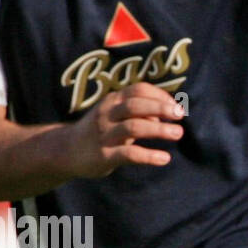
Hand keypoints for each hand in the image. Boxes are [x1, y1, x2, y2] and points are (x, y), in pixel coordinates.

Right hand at [68, 84, 184, 176]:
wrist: (67, 151)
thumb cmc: (101, 131)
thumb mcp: (116, 115)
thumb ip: (140, 113)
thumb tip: (164, 115)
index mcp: (113, 100)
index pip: (138, 89)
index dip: (159, 95)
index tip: (176, 106)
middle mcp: (108, 113)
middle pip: (135, 105)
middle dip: (160, 108)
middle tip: (180, 115)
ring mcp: (105, 134)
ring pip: (134, 127)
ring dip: (158, 130)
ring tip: (178, 133)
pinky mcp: (105, 155)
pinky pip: (129, 154)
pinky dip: (149, 156)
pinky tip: (164, 158)